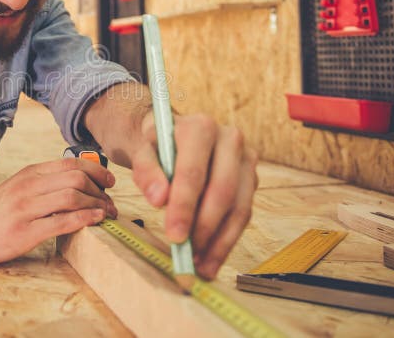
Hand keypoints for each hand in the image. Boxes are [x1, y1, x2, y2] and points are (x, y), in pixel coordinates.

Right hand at [0, 157, 117, 264]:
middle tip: (112, 202)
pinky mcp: (24, 232)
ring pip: (72, 197)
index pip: (71, 163)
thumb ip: (44, 183)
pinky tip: (96, 222)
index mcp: (29, 174)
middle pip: (76, 178)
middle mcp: (28, 186)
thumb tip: (79, 182)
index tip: (110, 182)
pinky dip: (85, 220)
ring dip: (97, 206)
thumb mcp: (18, 188)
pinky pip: (62, 221)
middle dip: (101, 190)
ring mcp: (26, 208)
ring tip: (108, 215)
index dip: (97, 171)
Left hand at [129, 112, 257, 279]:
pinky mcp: (251, 180)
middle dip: (204, 227)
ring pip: (239, 207)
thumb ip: (146, 172)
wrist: (174, 136)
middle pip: (222, 190)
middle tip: (186, 253)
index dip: (184, 206)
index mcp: (200, 127)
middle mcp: (230, 139)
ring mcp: (246, 160)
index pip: (194, 171)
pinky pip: (243, 215)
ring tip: (199, 264)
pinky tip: (210, 258)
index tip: (174, 235)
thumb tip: (159, 199)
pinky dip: (226, 240)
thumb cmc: (157, 145)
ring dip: (219, 241)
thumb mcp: (142, 152)